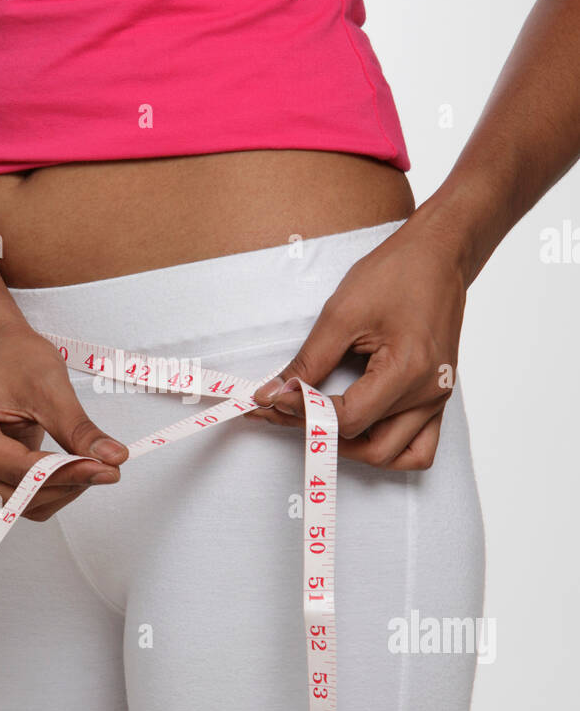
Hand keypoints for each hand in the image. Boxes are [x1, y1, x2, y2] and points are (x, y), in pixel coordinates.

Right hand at [0, 322, 127, 518]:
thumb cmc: (13, 358)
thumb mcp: (51, 388)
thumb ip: (79, 430)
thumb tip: (113, 459)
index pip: (21, 471)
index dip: (68, 474)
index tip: (107, 471)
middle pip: (20, 495)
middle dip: (66, 484)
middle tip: (106, 466)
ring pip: (21, 505)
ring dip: (60, 490)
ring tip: (87, 461)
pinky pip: (19, 500)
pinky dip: (49, 489)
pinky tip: (68, 466)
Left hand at [250, 221, 466, 469]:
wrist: (438, 254)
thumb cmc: (396, 273)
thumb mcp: (341, 314)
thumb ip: (308, 361)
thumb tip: (274, 393)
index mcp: (409, 371)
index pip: (348, 418)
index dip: (303, 413)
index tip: (272, 399)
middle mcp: (429, 393)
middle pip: (371, 447)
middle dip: (322, 435)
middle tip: (285, 412)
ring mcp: (437, 398)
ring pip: (397, 456)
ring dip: (356, 449)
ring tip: (321, 422)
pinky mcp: (435, 395)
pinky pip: (419, 445)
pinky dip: (388, 447)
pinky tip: (359, 429)